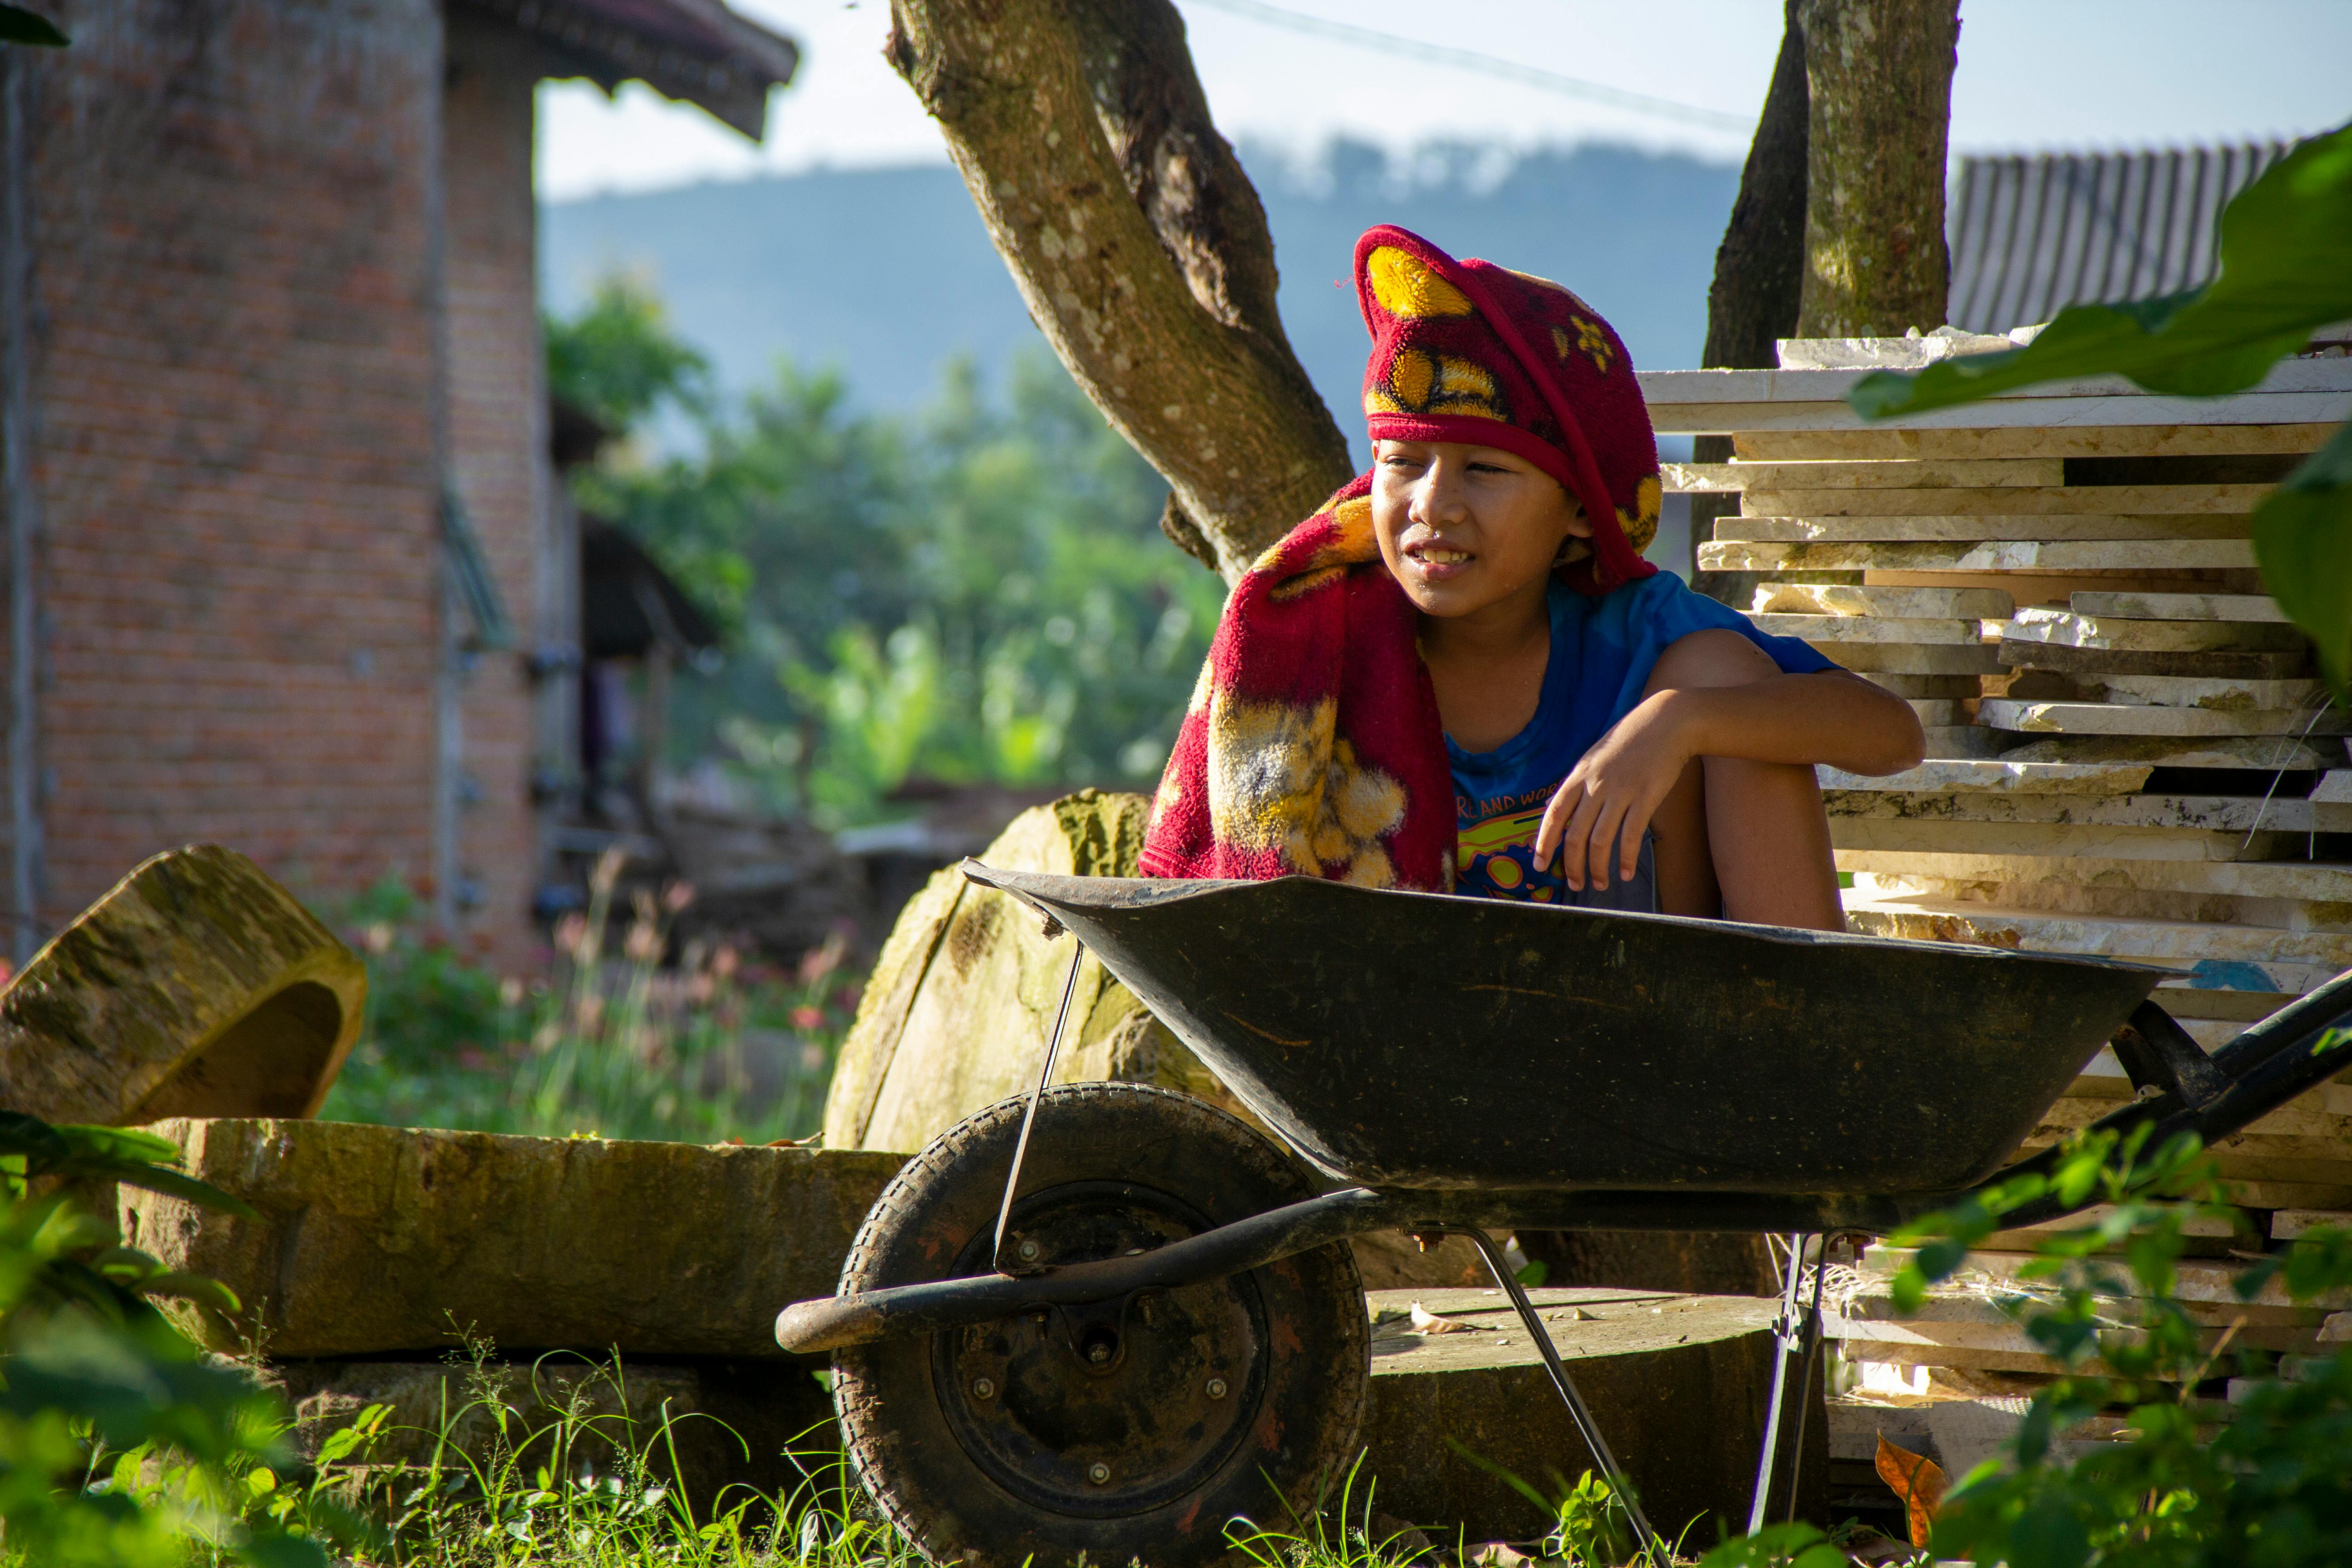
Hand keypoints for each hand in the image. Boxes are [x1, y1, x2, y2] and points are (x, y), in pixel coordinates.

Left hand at [1534, 692, 1696, 891]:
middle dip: (1572, 865)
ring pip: (1600, 840)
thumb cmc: (1628, 742)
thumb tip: (1555, 809)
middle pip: (1575, 835)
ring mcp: (1620, 791)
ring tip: (1600, 884)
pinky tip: (1625, 873)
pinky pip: (1630, 836)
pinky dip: (1626, 859)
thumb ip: (1577, 786)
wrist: (1665, 722)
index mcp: (1578, 776)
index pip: (1553, 815)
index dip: (1543, 842)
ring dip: (1598, 868)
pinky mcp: (1646, 797)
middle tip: (1575, 884)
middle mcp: (1595, 785)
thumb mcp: (1593, 758)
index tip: (1539, 865)